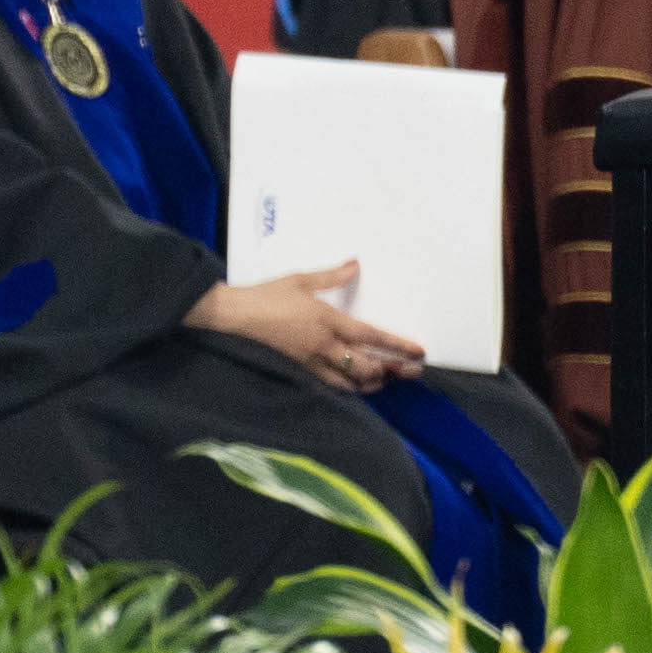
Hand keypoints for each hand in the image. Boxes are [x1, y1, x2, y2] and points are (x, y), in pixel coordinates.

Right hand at [200, 262, 428, 389]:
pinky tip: (356, 386)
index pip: (372, 337)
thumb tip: (355, 265)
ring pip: (350, 382)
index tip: (418, 352)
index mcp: (329, 321)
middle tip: (410, 372)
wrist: (233, 317)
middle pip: (366, 367)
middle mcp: (324, 346)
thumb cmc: (265, 296)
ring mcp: (311, 362)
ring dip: (372, 383)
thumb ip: (332, 276)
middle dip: (392, 371)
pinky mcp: (299, 371)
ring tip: (386, 380)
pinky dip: (349, 387)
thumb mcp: (300, 280)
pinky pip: (331, 385)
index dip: (398, 346)